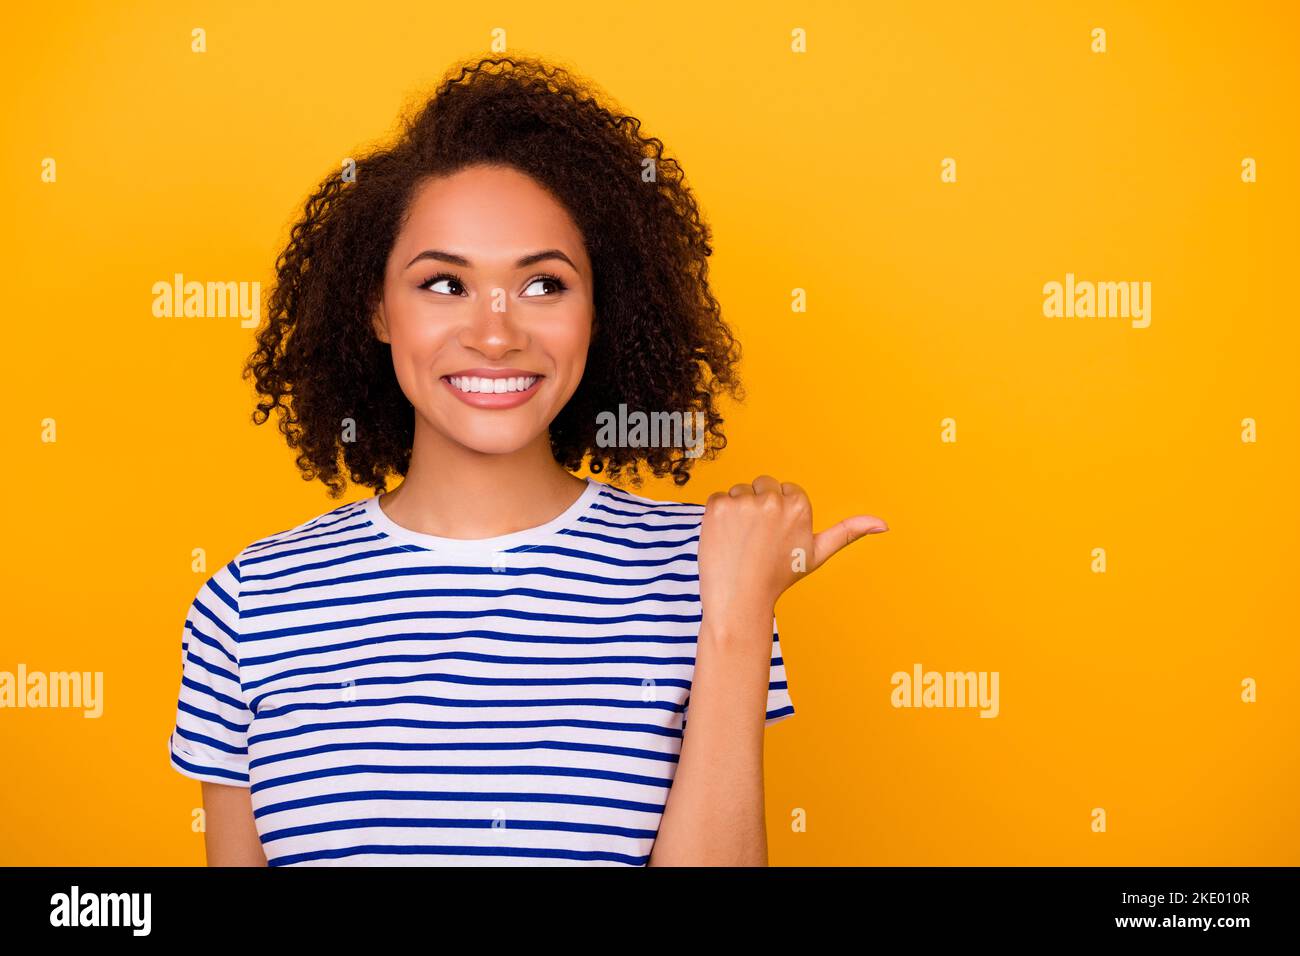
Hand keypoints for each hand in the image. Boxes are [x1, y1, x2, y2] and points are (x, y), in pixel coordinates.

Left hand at [698, 474, 887, 638]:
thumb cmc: (780, 576)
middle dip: (759, 507)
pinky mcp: (717, 506)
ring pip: (739, 491)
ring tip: (742, 542)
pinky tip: (724, 539)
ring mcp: (743, 501)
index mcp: (798, 504)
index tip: (776, 539)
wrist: (740, 599)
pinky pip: (717, 498)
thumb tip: (885, 524)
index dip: (779, 515)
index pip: (785, 490)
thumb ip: (848, 532)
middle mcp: (772, 499)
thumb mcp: (817, 554)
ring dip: (738, 511)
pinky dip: (718, 517)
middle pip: (763, 485)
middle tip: (758, 541)